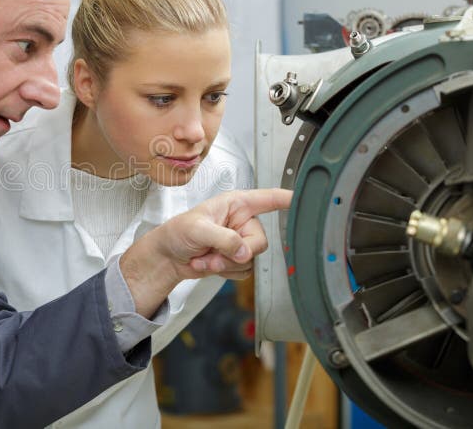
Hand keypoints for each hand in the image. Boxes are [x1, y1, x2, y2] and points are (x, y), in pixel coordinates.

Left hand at [120, 188, 291, 316]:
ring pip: (250, 260)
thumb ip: (223, 238)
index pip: (268, 199)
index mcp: (236, 204)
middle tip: (213, 256)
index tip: (304, 199)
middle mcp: (242, 221)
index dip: (287, 199)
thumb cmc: (178, 232)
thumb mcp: (197, 229)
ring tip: (204, 259)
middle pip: (260, 242)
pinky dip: (224, 273)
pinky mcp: (236, 258)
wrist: (167, 256)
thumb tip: (244, 251)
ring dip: (225, 265)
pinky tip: (208, 265)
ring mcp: (240, 241)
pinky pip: (243, 271)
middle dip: (235, 254)